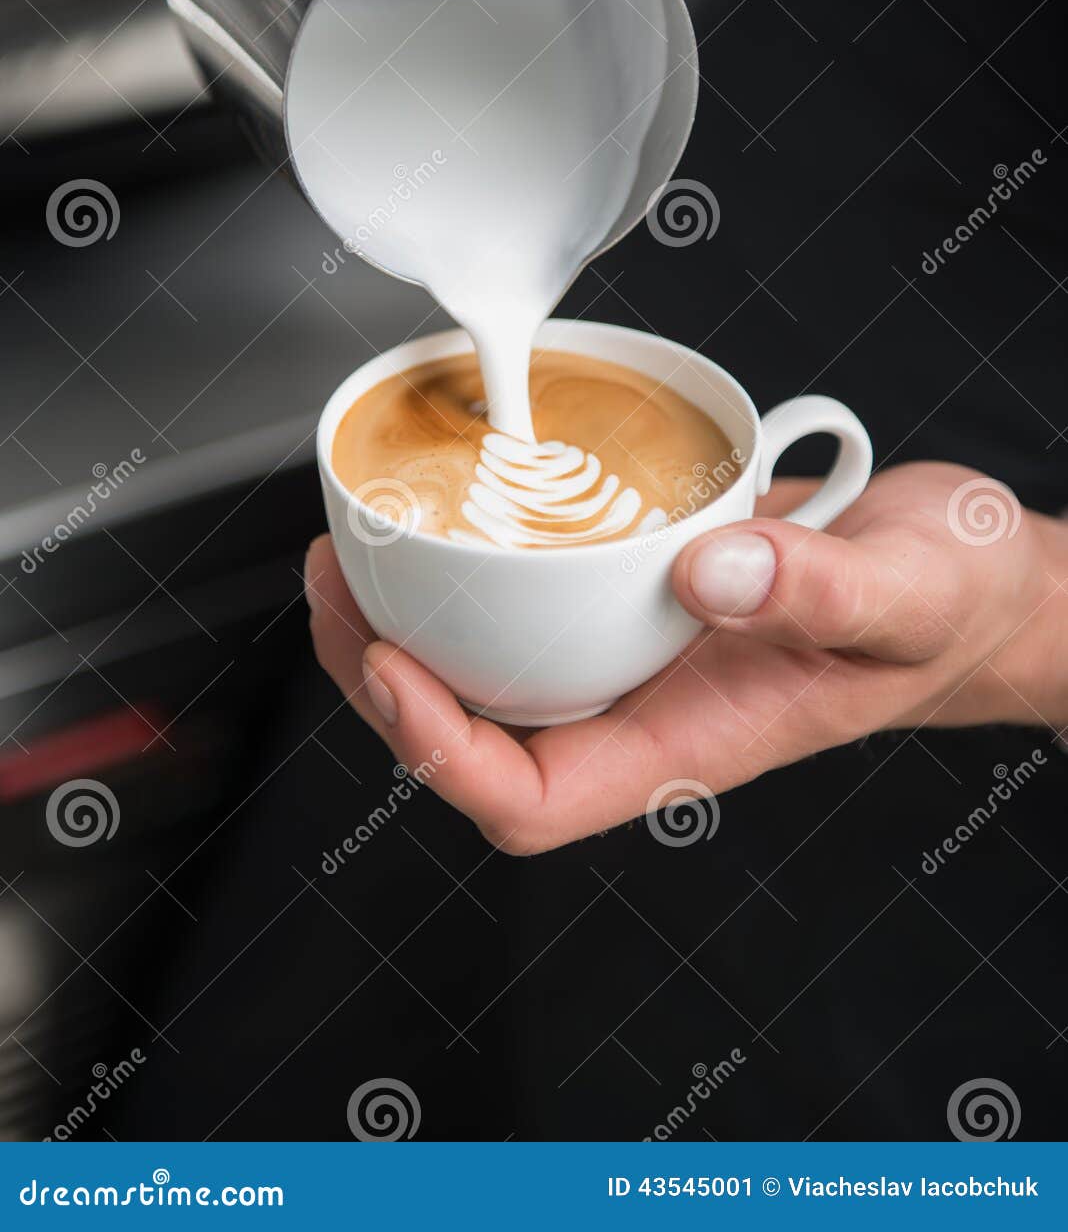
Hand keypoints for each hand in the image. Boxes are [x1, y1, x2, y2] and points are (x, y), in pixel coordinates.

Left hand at [306, 464, 1067, 852]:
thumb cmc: (954, 610)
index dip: (445, 754)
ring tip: (352, 549)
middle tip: (333, 581)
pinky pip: (531, 602)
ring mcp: (635, 653)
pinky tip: (450, 513)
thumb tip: (705, 574)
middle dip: (382, 681)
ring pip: (490, 671)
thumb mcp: (908, 590)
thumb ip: (817, 590)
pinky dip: (473, 569)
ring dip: (407, 623)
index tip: (394, 669)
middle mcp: (646, 706)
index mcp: (694, 742)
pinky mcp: (637, 592)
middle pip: (478, 738)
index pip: (537, 800)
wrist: (971, 578)